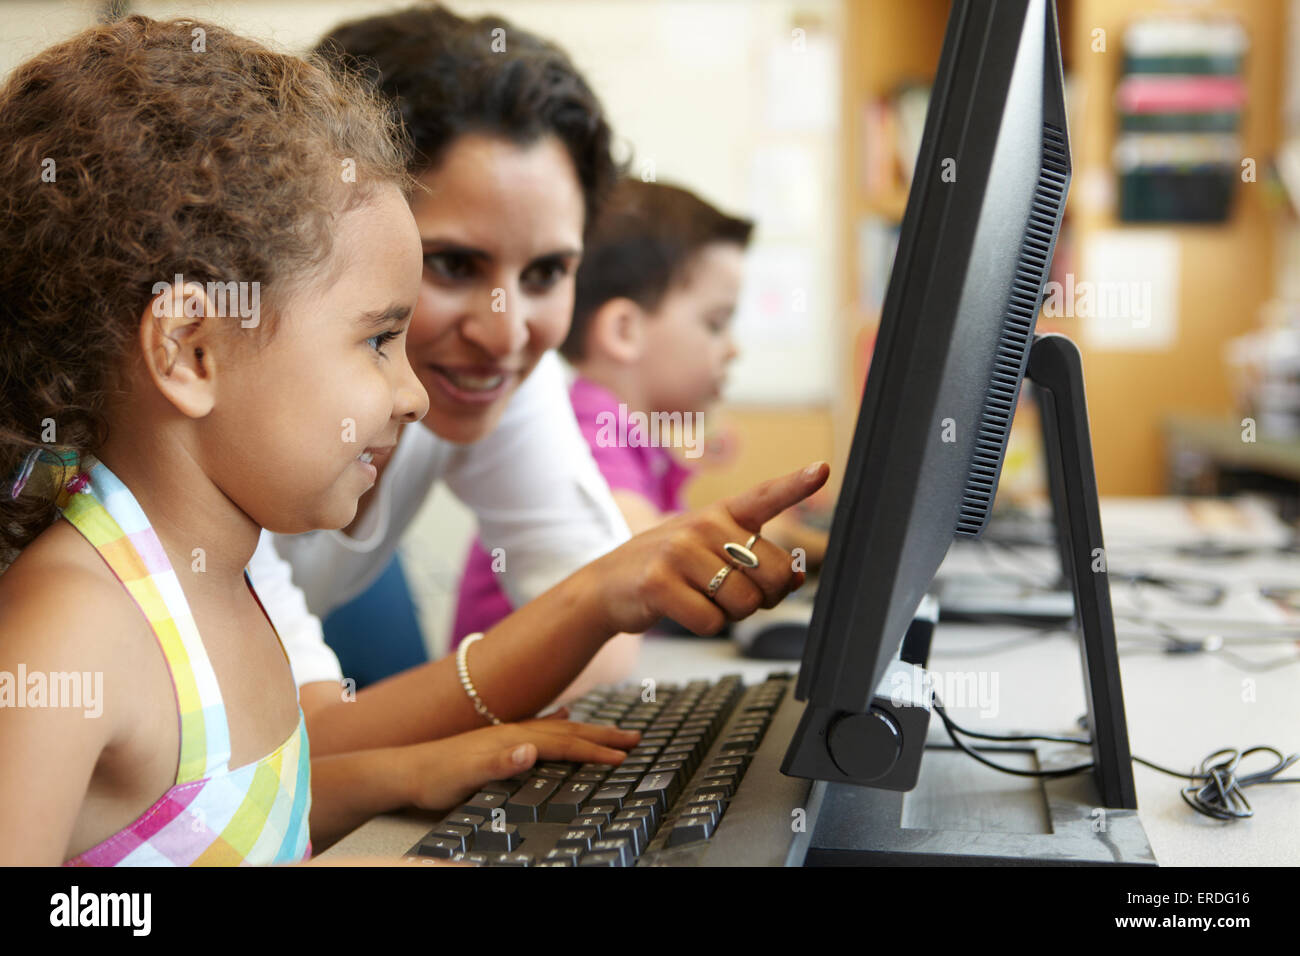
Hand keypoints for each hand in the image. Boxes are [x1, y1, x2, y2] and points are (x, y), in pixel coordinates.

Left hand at [399, 719, 639, 811]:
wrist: (404, 770)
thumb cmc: (435, 776)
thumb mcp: (466, 775)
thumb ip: (500, 761)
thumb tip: (531, 748)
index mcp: (512, 739)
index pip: (564, 743)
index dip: (595, 750)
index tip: (624, 756)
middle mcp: (515, 731)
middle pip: (569, 730)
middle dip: (604, 735)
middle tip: (636, 738)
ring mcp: (508, 733)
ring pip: (560, 729)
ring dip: (589, 729)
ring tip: (613, 731)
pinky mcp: (500, 740)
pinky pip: (541, 728)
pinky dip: (559, 724)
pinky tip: (565, 716)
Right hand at [588, 461, 829, 635]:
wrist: (607, 585)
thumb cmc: (670, 569)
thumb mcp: (712, 554)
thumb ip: (756, 562)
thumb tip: (799, 578)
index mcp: (721, 513)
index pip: (765, 496)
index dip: (796, 484)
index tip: (822, 469)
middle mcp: (703, 525)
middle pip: (774, 574)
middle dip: (765, 597)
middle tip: (736, 595)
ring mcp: (678, 551)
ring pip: (744, 603)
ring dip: (731, 614)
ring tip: (702, 598)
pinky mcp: (659, 582)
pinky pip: (711, 622)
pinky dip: (704, 625)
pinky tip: (682, 609)